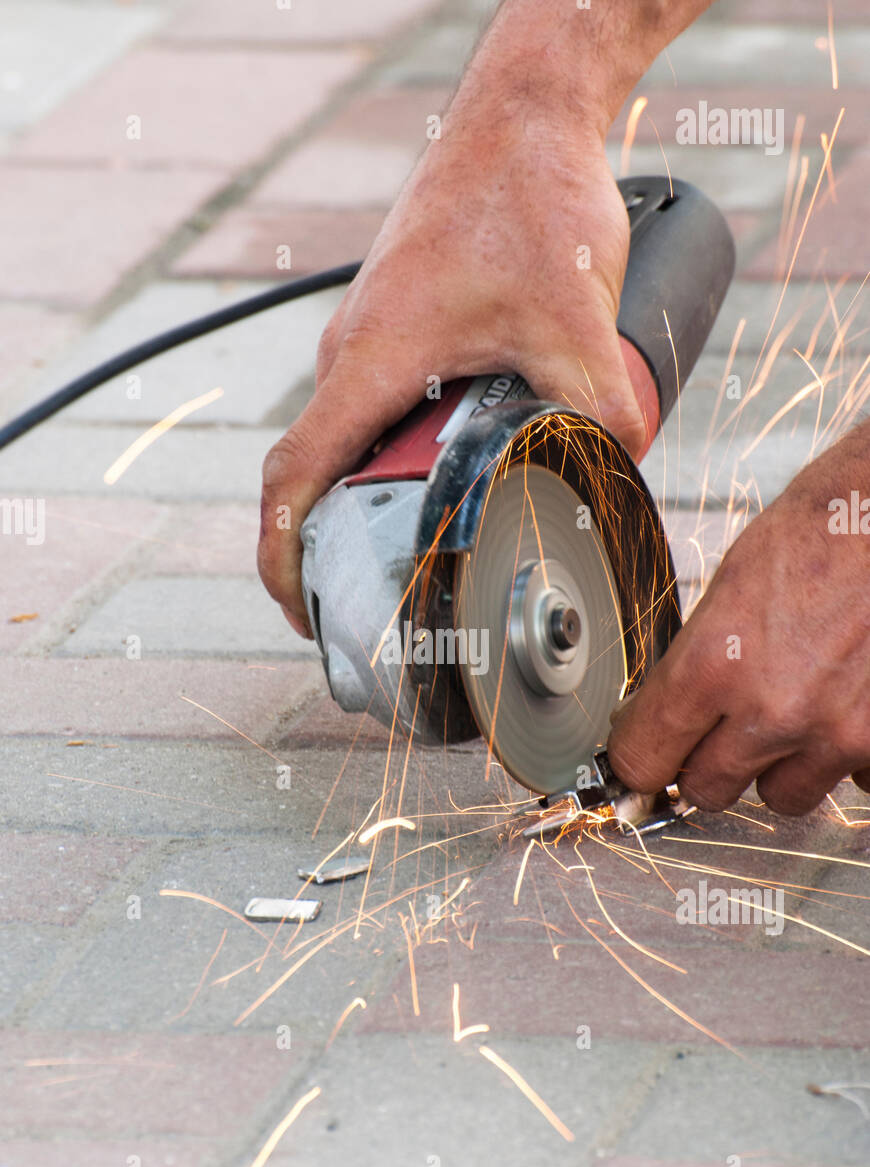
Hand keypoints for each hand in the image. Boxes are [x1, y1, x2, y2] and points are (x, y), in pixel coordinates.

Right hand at [257, 115, 644, 635]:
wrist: (523, 114)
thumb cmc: (529, 197)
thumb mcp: (577, 321)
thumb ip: (605, 409)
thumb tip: (621, 473)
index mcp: (367, 364)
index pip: (291, 481)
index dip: (282, 560)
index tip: (306, 610)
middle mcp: (351, 353)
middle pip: (319, 473)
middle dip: (345, 543)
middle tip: (400, 595)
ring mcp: (369, 335)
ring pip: (355, 437)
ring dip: (384, 493)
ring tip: (440, 538)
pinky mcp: (399, 320)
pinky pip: (381, 402)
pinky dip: (405, 447)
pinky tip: (463, 462)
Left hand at [607, 424, 869, 814]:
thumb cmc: (823, 531)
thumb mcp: (731, 586)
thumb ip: (698, 662)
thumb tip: (664, 714)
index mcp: (715, 663)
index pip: (643, 757)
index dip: (637, 759)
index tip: (641, 757)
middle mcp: (772, 709)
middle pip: (707, 790)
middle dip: (707, 764)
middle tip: (718, 732)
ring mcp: (834, 732)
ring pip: (781, 796)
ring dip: (779, 765)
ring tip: (793, 710)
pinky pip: (850, 781)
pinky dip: (843, 755)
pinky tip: (845, 706)